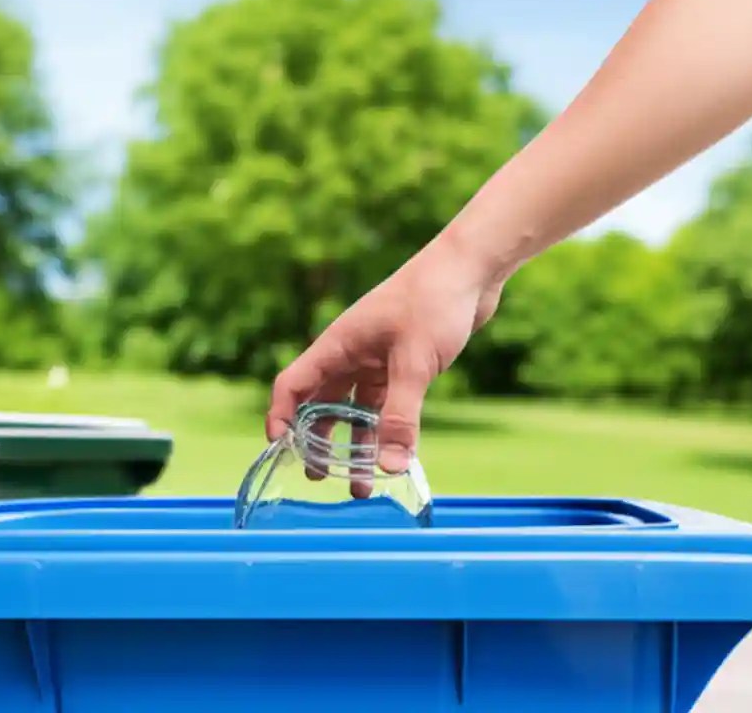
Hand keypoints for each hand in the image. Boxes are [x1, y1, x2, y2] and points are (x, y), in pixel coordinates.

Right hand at [265, 233, 502, 482]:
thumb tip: (390, 468)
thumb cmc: (434, 301)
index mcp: (338, 346)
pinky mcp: (402, 365)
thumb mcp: (415, 363)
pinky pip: (384, 406)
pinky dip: (384, 431)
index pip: (292, 385)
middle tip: (321, 477)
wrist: (472, 268)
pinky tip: (394, 456)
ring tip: (360, 482)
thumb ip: (401, 416)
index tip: (279, 450)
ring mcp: (375, 360)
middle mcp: (350, 354)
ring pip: (355, 410)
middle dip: (318, 441)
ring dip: (355, 444)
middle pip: (320, 403)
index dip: (280, 417)